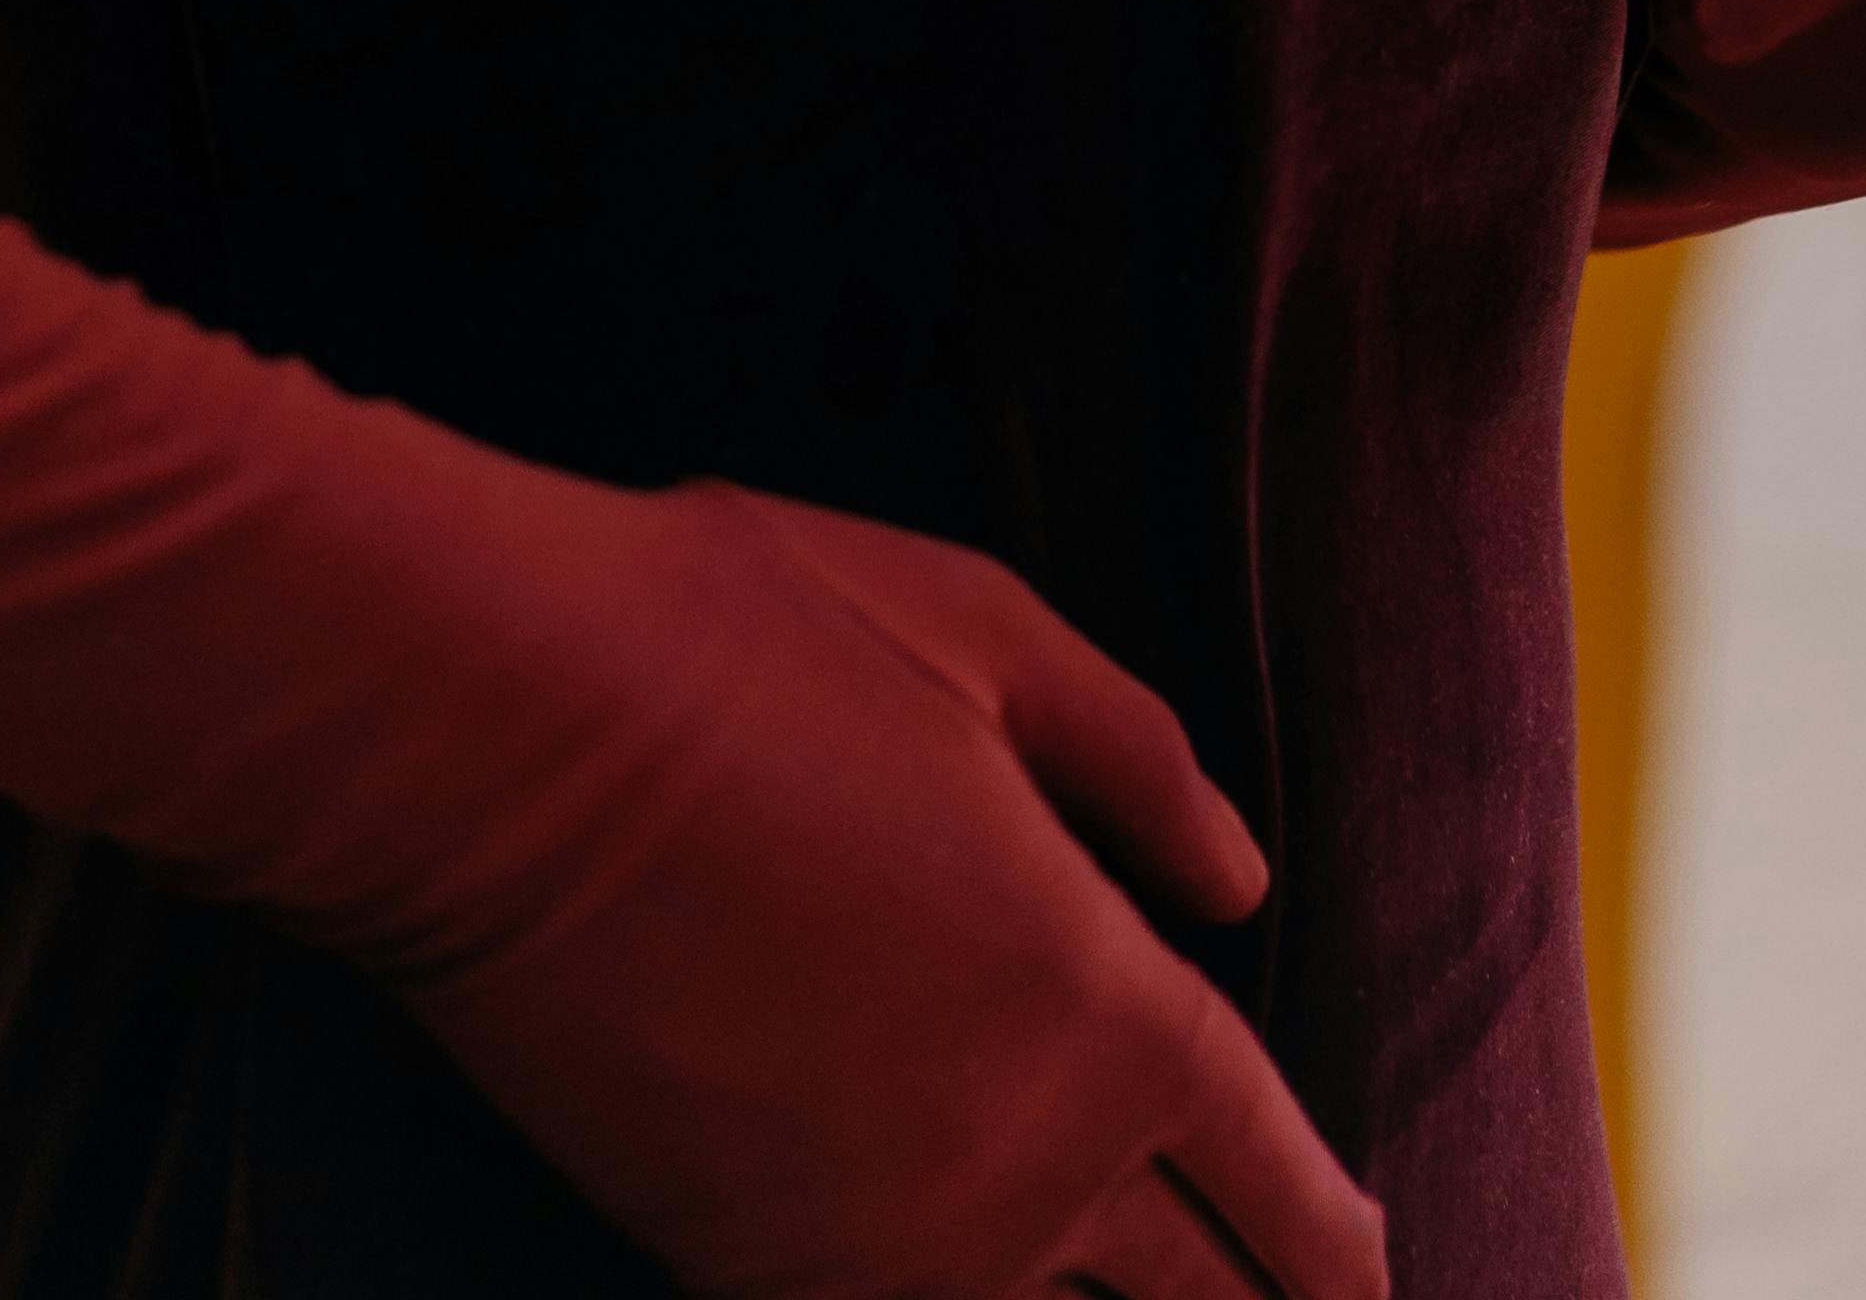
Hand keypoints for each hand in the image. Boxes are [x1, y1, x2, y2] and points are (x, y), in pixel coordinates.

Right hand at [398, 477, 1388, 1299]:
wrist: (488, 740)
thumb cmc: (733, 642)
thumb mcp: (978, 632)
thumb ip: (1134, 762)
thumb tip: (1235, 877)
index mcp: (1100, 1005)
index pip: (1268, 1167)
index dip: (1335, 1233)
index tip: (1376, 1268)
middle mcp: (1016, 1161)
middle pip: (1190, 1296)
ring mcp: (875, 1238)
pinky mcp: (741, 1262)